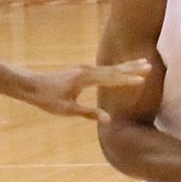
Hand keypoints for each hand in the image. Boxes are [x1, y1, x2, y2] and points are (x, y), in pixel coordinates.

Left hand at [24, 59, 151, 121]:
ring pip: (110, 67)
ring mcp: (84, 68)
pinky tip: (122, 68)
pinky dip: (116, 68)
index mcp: (85, 78)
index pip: (111, 79)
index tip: (143, 79)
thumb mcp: (67, 110)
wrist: (31, 85)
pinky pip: (104, 68)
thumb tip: (108, 119)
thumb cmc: (47, 99)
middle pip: (114, 69)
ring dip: (126, 65)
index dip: (127, 80)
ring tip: (142, 62)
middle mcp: (86, 70)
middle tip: (149, 65)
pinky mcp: (82, 70)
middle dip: (132, 68)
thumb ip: (89, 113)